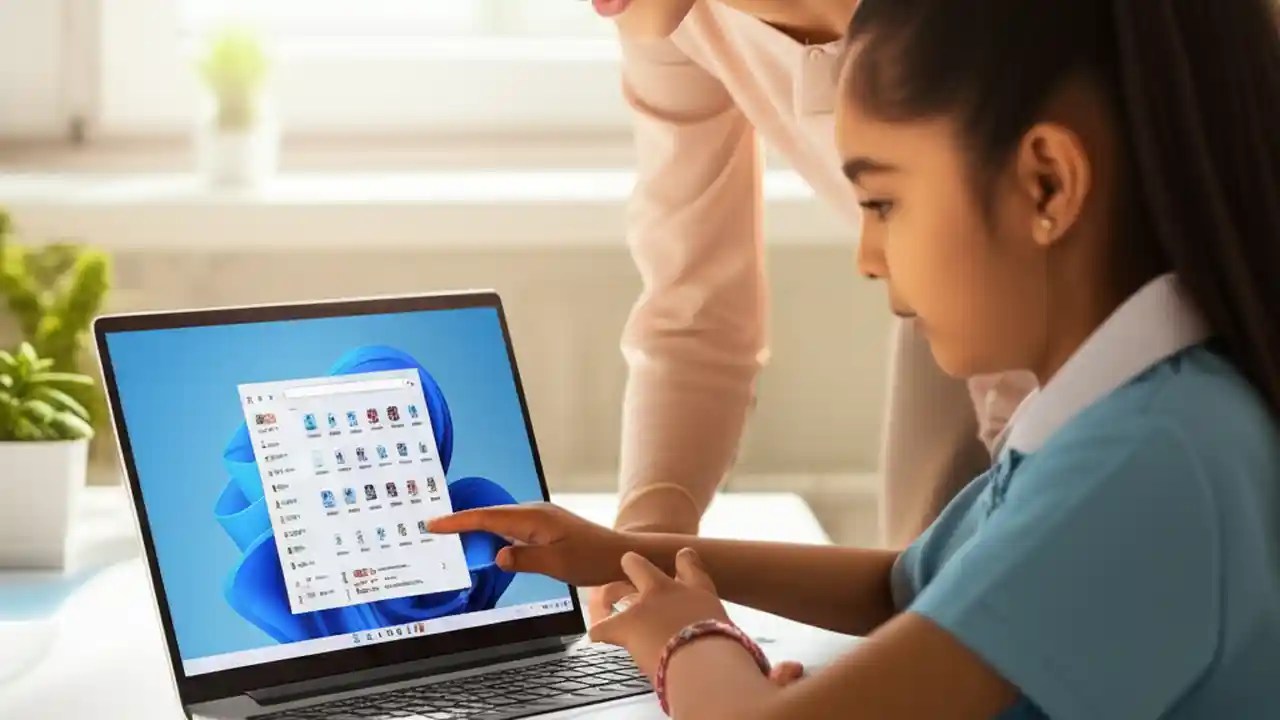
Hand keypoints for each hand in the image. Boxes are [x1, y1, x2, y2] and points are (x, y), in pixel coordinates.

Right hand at [427, 503, 628, 587]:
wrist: (619, 554)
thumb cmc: (592, 559)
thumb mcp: (558, 565)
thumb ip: (525, 560)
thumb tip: (497, 556)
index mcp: (534, 519)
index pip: (488, 518)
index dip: (459, 521)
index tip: (433, 523)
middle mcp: (534, 513)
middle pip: (489, 516)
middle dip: (460, 521)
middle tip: (430, 528)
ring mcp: (538, 519)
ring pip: (499, 521)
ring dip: (475, 526)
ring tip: (447, 534)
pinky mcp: (543, 528)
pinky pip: (510, 528)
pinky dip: (492, 533)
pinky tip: (483, 543)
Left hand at [592, 573, 803, 686]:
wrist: (706, 666)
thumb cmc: (731, 663)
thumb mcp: (752, 660)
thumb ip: (773, 666)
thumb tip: (793, 672)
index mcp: (702, 595)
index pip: (691, 567)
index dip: (684, 563)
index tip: (682, 557)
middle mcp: (670, 590)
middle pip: (642, 566)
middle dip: (634, 567)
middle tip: (629, 566)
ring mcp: (644, 603)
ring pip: (616, 587)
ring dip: (609, 593)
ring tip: (603, 597)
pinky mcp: (624, 624)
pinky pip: (601, 626)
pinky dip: (599, 633)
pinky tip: (598, 639)